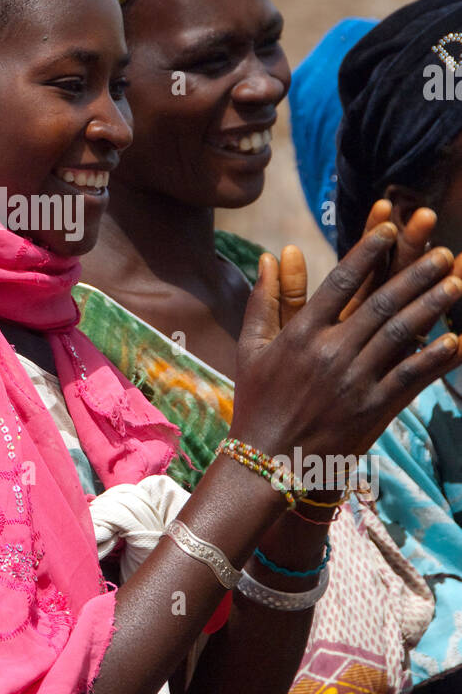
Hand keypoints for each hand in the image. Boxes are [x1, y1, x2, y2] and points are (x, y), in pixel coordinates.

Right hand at [231, 223, 461, 460]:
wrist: (267, 464)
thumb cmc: (256, 403)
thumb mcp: (251, 348)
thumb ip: (265, 300)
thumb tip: (272, 256)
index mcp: (300, 334)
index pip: (341, 281)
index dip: (368, 252)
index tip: (390, 228)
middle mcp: (329, 352)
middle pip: (380, 303)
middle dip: (414, 274)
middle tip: (441, 252)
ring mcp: (353, 382)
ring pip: (399, 335)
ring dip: (430, 306)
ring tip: (454, 283)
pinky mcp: (372, 410)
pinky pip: (409, 377)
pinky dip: (433, 358)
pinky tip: (454, 340)